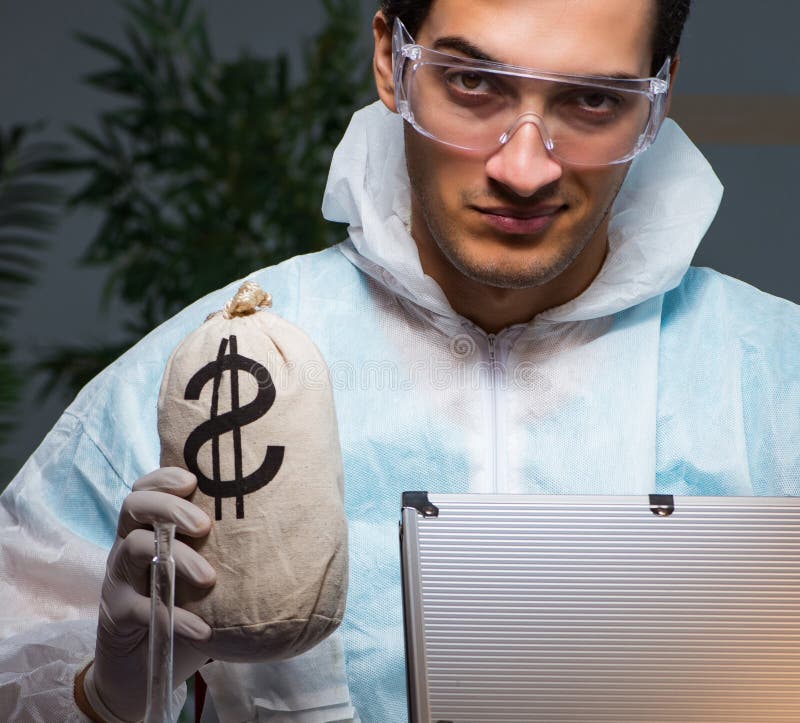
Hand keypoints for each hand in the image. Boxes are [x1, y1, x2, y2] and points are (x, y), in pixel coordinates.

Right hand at [89, 468, 215, 720]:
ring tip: (209, 578)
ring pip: (135, 549)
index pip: (144, 489)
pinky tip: (203, 629)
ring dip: (177, 558)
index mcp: (145, 528)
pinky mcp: (117, 615)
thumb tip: (281, 527)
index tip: (192, 479)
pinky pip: (143, 608)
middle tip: (205, 525)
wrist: (140, 665)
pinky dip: (175, 617)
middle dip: (170, 508)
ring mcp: (118, 578)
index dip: (163, 479)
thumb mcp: (199, 571)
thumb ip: (221, 548)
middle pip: (133, 507)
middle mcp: (126, 546)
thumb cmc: (181, 605)